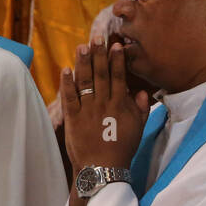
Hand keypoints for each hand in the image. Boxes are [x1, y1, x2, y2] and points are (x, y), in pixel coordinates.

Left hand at [60, 39, 149, 173]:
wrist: (102, 168)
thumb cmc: (121, 149)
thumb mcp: (137, 129)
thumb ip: (140, 109)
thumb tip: (140, 92)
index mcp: (120, 105)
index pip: (118, 77)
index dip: (116, 60)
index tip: (116, 45)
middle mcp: (104, 104)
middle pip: (101, 75)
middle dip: (99, 55)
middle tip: (97, 37)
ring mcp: (88, 110)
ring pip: (85, 82)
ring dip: (83, 63)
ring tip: (82, 46)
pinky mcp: (73, 118)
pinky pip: (70, 97)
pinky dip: (67, 83)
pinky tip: (66, 69)